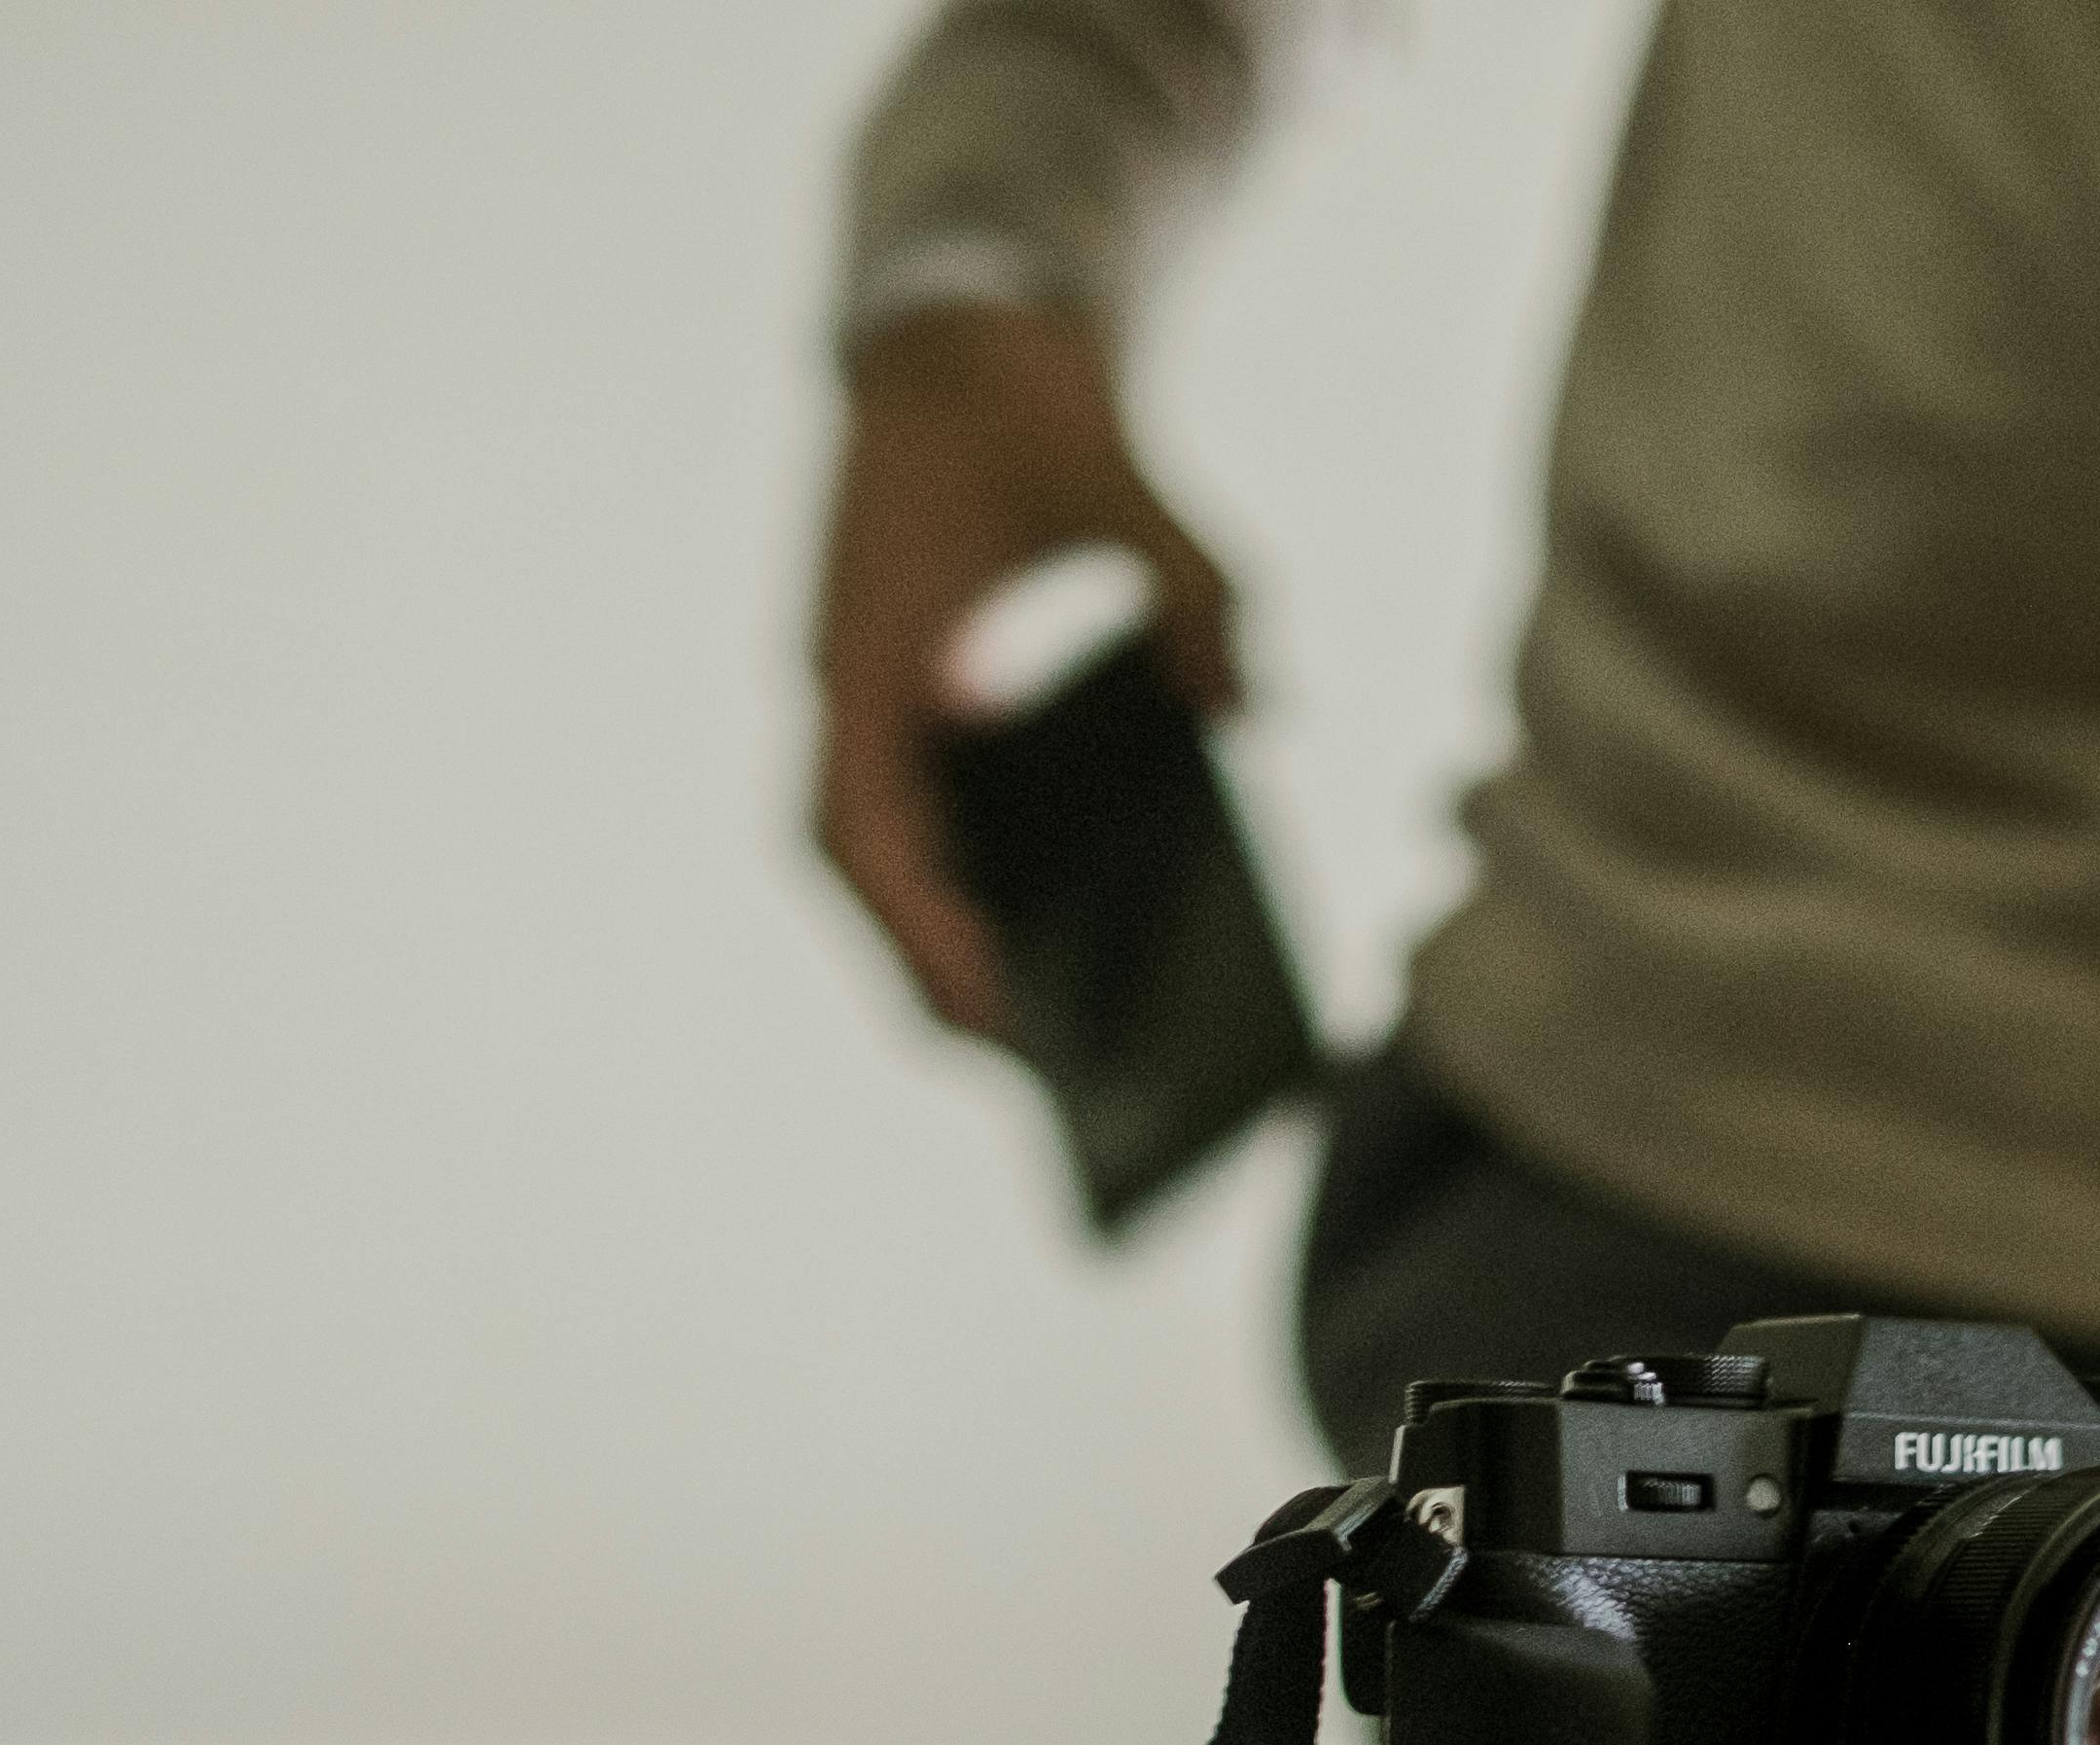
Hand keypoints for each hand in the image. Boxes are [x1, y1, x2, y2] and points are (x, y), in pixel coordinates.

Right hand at [810, 302, 1241, 1034]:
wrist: (960, 324)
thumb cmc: (1024, 398)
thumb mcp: (1125, 476)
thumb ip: (1196, 586)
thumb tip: (1252, 703)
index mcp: (867, 648)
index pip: (856, 826)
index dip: (913, 930)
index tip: (985, 1009)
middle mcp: (848, 683)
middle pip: (862, 866)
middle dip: (923, 965)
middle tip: (1023, 1064)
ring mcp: (872, 687)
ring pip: (882, 846)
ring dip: (934, 933)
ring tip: (1036, 1031)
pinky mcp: (911, 684)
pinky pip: (925, 805)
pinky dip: (964, 873)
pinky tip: (1050, 928)